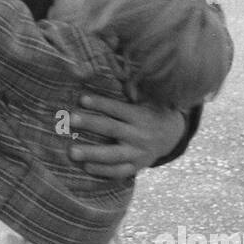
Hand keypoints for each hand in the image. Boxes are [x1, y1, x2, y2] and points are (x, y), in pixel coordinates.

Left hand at [69, 94, 185, 181]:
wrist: (173, 136)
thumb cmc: (153, 111)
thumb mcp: (149, 98)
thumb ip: (134, 89)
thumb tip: (118, 72)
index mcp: (141, 116)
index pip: (118, 109)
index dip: (100, 104)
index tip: (82, 99)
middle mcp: (140, 135)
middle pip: (112, 129)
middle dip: (91, 124)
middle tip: (70, 120)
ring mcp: (138, 154)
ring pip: (113, 155)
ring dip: (92, 154)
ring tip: (71, 152)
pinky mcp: (136, 167)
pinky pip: (119, 171)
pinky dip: (103, 171)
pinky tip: (86, 168)